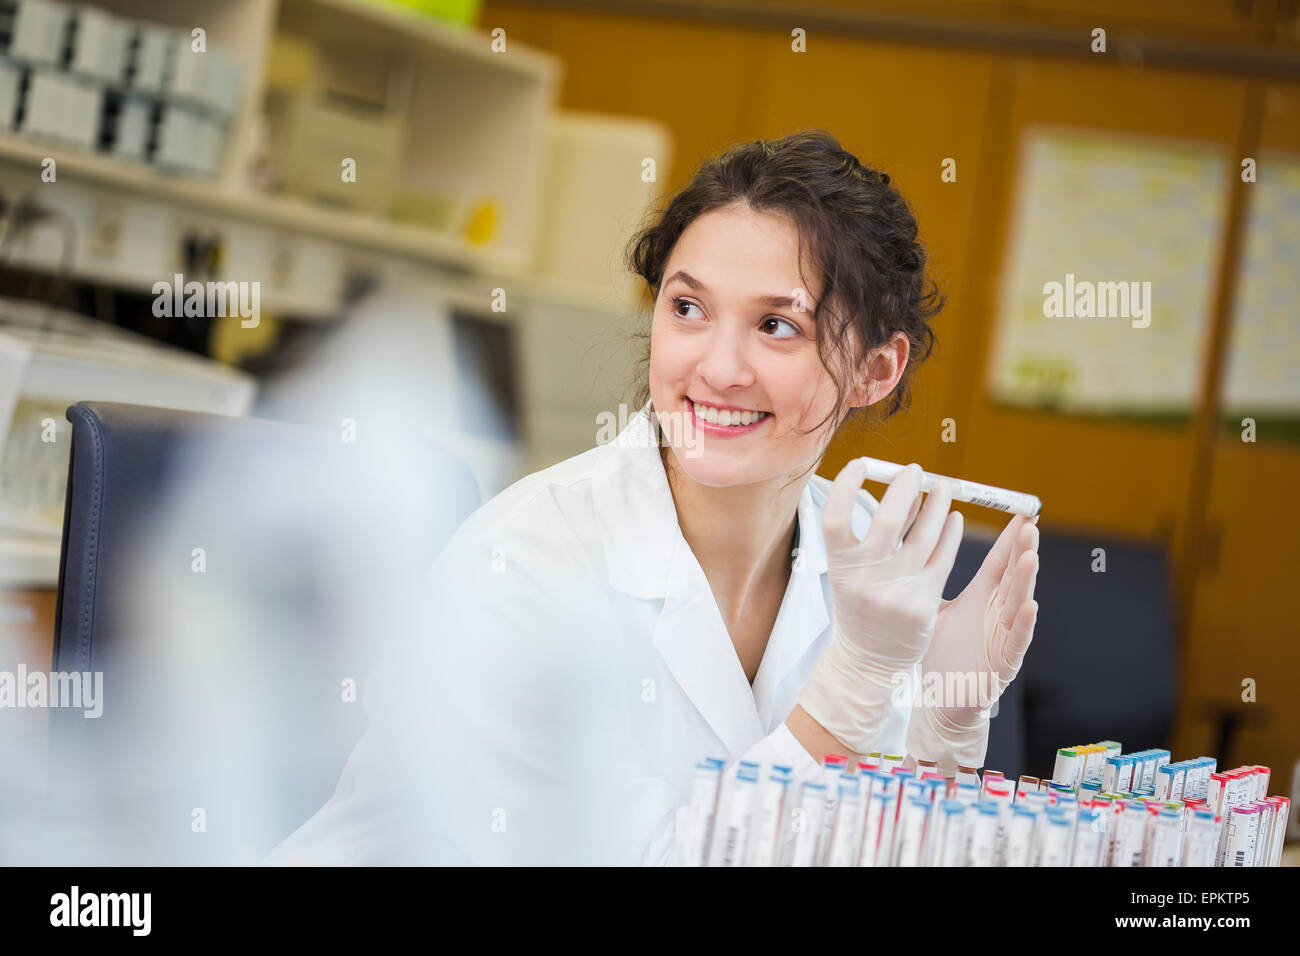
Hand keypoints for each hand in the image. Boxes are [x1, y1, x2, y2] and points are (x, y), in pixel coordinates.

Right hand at [795, 459, 963, 754]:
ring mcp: (896, 590)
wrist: (870, 661)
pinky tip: (953, 518)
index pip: (836, 517)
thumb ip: (876, 534)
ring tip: (943, 487)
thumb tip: (903, 488)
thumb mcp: (855, 572)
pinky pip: (943, 557)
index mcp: (840, 567)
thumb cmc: (861, 605)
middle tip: (916, 470)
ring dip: (936, 504)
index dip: (846, 485)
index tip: (861, 464)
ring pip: (924, 534)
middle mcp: (866, 578)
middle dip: (904, 487)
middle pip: (886, 519)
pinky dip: (950, 533)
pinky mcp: (924, 602)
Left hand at [919, 514, 1038, 737]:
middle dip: (1022, 550)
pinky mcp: (1003, 664)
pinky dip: (1023, 624)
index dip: (1011, 539)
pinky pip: (1017, 641)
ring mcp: (1002, 637)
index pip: (998, 562)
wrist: (941, 700)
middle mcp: (996, 614)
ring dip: (1026, 580)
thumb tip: (913, 544)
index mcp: (980, 598)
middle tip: (1029, 524)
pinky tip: (1030, 607)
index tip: (1023, 513)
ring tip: (1030, 556)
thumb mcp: (935, 609)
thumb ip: (931, 579)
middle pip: (1013, 577)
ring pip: (1019, 603)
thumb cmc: (939, 654)